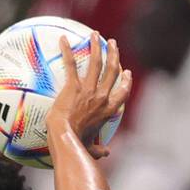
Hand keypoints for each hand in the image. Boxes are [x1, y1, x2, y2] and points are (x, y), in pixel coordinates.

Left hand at [48, 33, 131, 158]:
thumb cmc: (77, 146)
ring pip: (96, 63)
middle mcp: (101, 97)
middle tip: (113, 44)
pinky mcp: (72, 87)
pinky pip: (70, 65)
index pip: (122, 93)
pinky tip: (63, 39)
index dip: (126, 81)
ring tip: (96, 35)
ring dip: (97, 47)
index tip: (127, 72)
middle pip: (112, 71)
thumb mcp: (91, 149)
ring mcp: (87, 90)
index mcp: (108, 111)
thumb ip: (99, 150)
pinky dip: (66, 51)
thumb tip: (106, 153)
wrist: (65, 139)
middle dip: (114, 55)